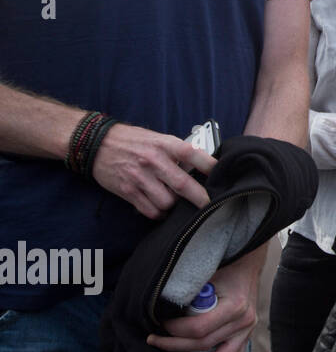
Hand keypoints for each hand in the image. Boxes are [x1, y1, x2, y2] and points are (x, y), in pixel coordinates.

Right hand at [91, 124, 215, 219]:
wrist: (97, 143)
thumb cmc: (134, 141)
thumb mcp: (159, 139)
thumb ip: (178, 153)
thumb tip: (202, 168)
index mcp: (165, 144)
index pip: (194, 155)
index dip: (211, 167)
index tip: (222, 176)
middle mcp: (153, 161)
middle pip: (183, 185)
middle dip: (201, 198)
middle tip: (211, 205)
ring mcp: (140, 177)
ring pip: (167, 202)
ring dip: (175, 207)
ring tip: (177, 203)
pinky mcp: (128, 191)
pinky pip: (150, 210)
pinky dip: (159, 213)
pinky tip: (162, 208)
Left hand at [148, 246, 261, 351]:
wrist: (247, 264)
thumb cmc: (223, 268)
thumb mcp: (206, 275)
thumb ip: (189, 294)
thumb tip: (161, 312)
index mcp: (236, 305)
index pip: (199, 329)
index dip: (175, 331)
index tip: (160, 325)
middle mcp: (245, 321)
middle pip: (206, 346)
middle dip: (176, 348)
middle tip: (155, 342)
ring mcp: (248, 331)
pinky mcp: (246, 336)